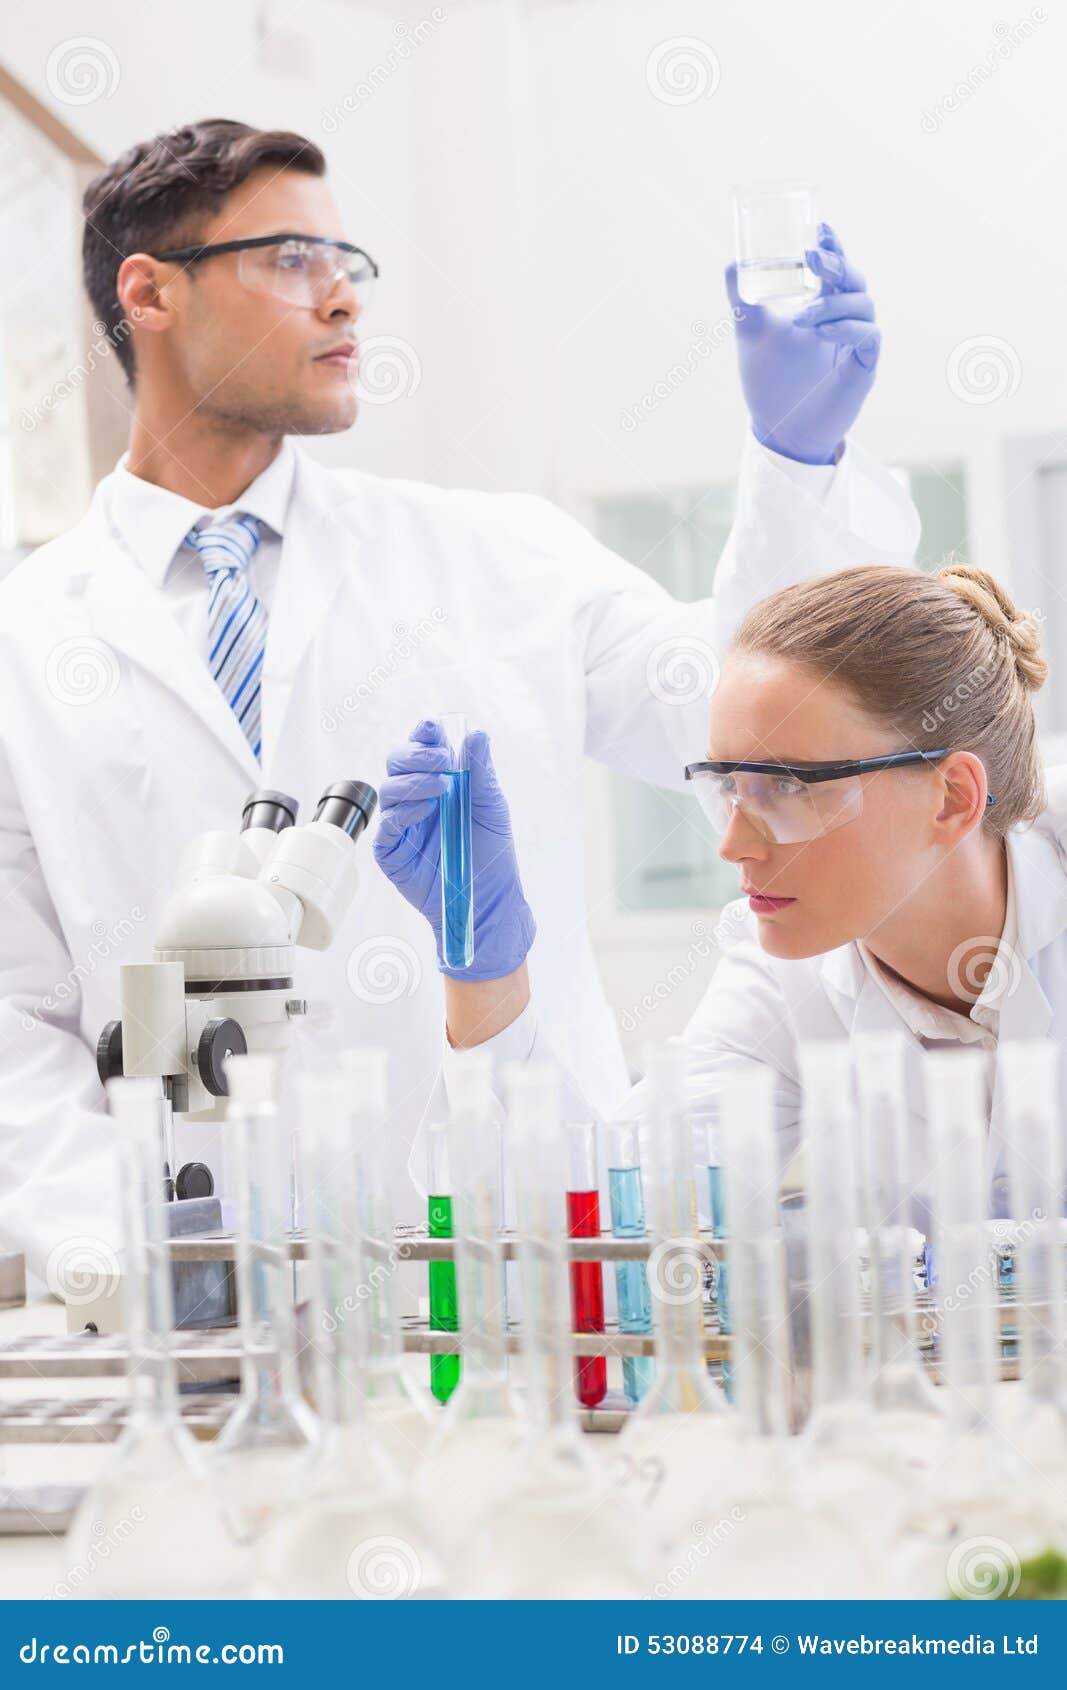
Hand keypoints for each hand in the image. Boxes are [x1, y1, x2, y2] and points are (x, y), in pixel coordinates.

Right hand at [372, 719, 535, 981]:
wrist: (489, 898)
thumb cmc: (491, 852)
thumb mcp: (491, 807)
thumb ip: (480, 771)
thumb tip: (477, 733)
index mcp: (438, 782)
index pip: (422, 749)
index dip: (423, 734)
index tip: (432, 727)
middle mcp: (416, 799)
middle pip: (397, 763)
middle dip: (415, 755)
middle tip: (442, 761)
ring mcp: (402, 824)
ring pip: (388, 789)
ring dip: (413, 781)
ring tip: (441, 787)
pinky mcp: (391, 851)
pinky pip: (387, 824)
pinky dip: (404, 811)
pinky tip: (426, 810)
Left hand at [727, 223, 880, 465]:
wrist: (778, 429)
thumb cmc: (770, 381)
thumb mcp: (751, 335)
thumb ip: (742, 301)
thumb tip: (732, 264)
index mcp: (822, 306)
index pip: (834, 268)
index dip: (833, 246)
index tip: (820, 228)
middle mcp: (844, 319)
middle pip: (854, 279)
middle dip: (836, 264)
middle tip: (812, 258)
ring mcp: (856, 343)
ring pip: (862, 305)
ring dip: (832, 304)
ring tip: (801, 318)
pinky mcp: (864, 368)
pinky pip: (868, 337)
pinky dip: (847, 329)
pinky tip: (821, 333)